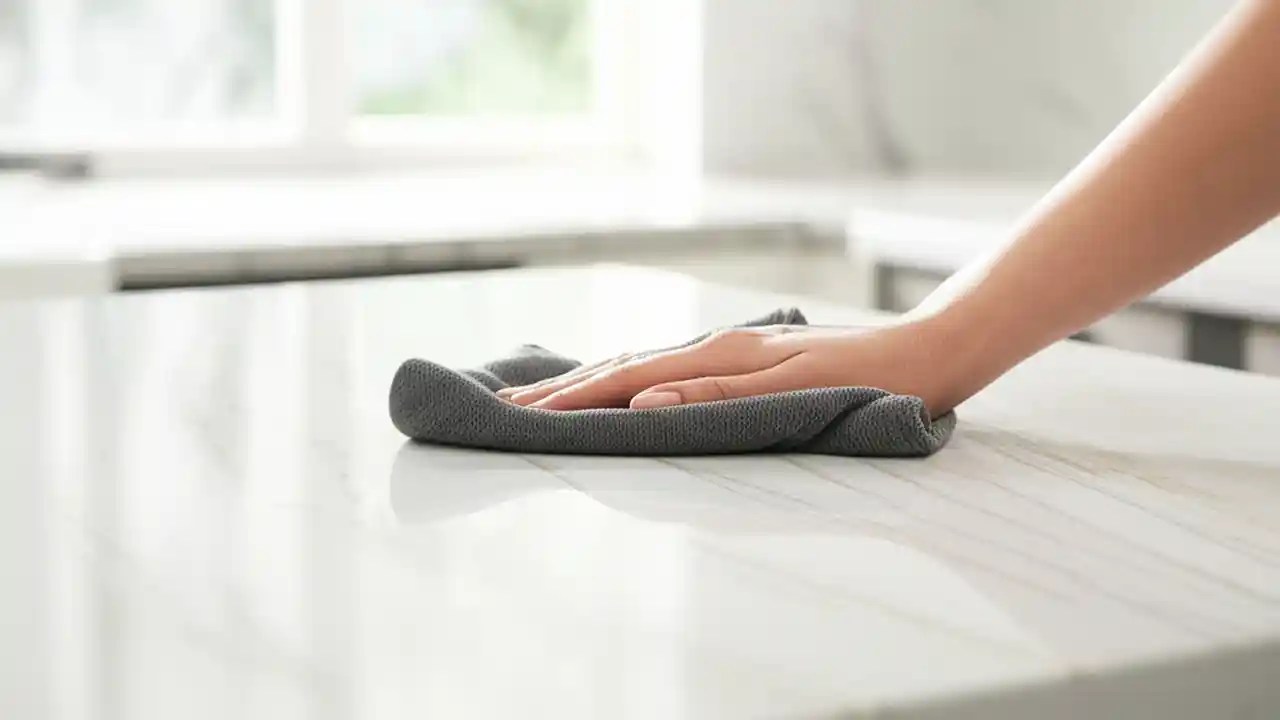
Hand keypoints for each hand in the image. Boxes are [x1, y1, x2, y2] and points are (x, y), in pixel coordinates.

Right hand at [497, 319, 959, 415]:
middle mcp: (718, 347)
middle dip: (564, 387)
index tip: (523, 413)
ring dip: (587, 379)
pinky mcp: (743, 358)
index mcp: (723, 356)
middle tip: (508, 404)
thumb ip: (716, 398)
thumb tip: (642, 403)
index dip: (575, 399)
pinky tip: (618, 383)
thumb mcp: (798, 393)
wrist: (927, 352)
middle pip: (624, 365)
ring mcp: (729, 350)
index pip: (630, 378)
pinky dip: (625, 376)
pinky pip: (665, 367)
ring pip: (641, 364)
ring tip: (544, 394)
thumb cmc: (871, 381)